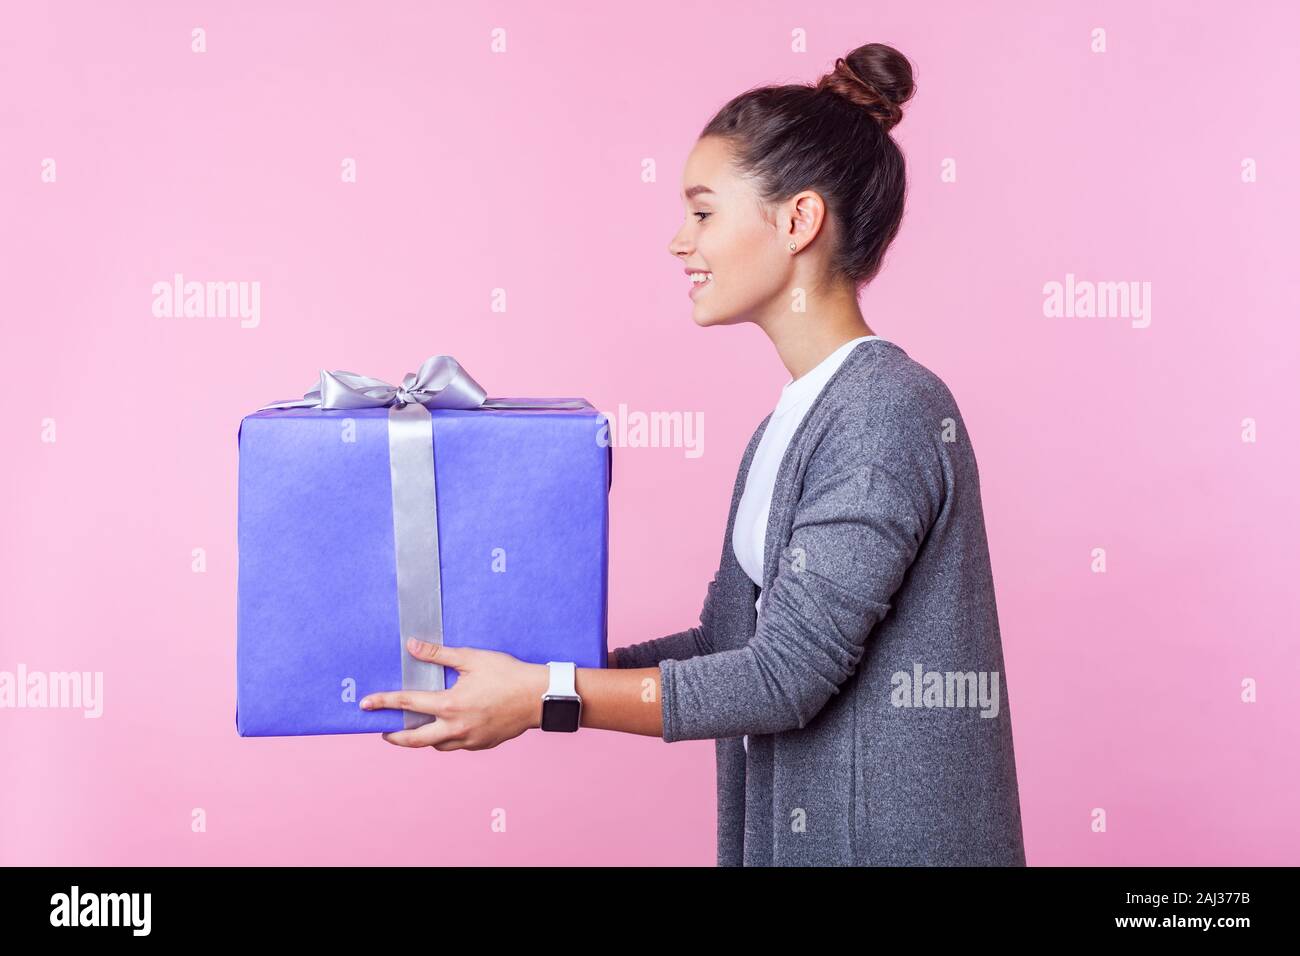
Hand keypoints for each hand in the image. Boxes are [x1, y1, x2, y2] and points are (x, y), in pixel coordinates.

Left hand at [360, 637, 548, 750]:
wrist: (539, 697)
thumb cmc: (508, 674)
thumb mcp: (471, 659)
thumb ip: (438, 654)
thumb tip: (412, 646)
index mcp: (450, 704)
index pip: (407, 705)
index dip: (383, 702)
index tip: (366, 704)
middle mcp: (455, 728)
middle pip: (413, 739)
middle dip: (394, 736)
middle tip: (383, 731)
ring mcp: (469, 740)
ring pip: (435, 745)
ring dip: (421, 738)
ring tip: (414, 728)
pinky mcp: (481, 745)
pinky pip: (455, 745)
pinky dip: (445, 738)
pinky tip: (447, 727)